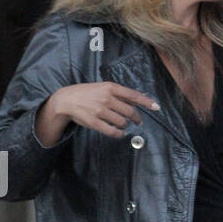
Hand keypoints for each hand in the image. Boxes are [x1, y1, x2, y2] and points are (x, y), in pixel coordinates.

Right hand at [43, 83, 159, 136]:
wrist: (66, 100)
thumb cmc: (86, 93)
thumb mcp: (102, 87)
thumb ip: (118, 94)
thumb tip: (137, 101)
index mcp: (110, 87)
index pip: (133, 95)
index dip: (146, 102)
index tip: (156, 107)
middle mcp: (106, 98)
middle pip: (130, 111)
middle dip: (136, 118)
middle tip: (138, 121)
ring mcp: (100, 110)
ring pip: (122, 122)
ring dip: (126, 125)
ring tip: (123, 125)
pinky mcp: (94, 122)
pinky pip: (113, 131)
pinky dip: (119, 134)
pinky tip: (121, 133)